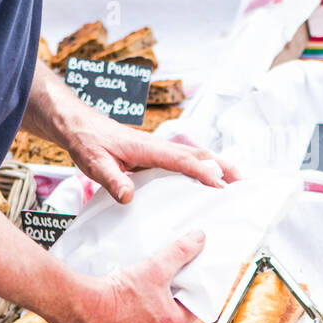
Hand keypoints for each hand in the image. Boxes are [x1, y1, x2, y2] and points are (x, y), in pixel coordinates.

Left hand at [64, 108, 239, 203]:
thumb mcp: (94, 163)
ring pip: (195, 156)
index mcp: (148, 148)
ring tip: (235, 183)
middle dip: (223, 167)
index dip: (202, 173)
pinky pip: (185, 161)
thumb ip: (112, 180)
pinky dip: (203, 168)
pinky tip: (207, 181)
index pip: (182, 160)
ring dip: (217, 166)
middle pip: (199, 154)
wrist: (79, 125)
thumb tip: (128, 197)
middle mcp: (159, 147)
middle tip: (243, 183)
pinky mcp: (155, 155)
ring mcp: (159, 150)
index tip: (220, 186)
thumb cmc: (88, 142)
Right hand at [84, 230, 205, 322]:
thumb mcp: (156, 267)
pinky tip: (140, 298)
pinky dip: (146, 314)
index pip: (196, 306)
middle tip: (173, 277)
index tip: (191, 276)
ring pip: (163, 321)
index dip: (195, 289)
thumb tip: (199, 239)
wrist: (87, 307)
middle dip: (178, 296)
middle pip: (180, 314)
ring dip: (161, 305)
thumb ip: (180, 251)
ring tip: (155, 286)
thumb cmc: (121, 293)